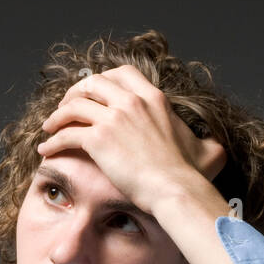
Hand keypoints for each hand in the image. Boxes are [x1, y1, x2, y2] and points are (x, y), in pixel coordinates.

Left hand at [38, 64, 226, 216]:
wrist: (175, 190)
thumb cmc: (190, 177)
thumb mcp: (204, 149)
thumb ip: (206, 142)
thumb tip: (216, 147)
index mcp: (152, 98)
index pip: (120, 73)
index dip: (100, 80)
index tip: (90, 92)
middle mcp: (131, 101)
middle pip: (91, 83)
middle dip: (73, 94)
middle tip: (64, 110)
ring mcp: (114, 118)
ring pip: (74, 105)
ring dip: (58, 116)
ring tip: (50, 128)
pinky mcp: (99, 139)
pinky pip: (67, 133)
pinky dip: (53, 139)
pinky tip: (46, 149)